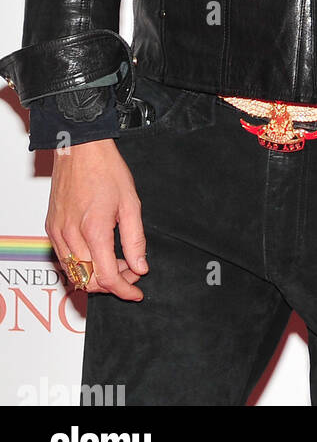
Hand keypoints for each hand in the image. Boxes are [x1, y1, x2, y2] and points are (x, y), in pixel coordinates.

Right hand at [47, 139, 147, 300]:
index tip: (137, 292)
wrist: (80, 149)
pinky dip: (83, 265)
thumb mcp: (130, 203)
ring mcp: (57, 233)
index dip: (124, 290)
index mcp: (94, 229)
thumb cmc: (107, 170)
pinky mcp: (51, 228)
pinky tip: (100, 252)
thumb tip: (141, 267)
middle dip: (113, 283)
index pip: (106, 277)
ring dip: (97, 276)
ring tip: (118, 261)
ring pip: (74, 274)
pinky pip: (65, 259)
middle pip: (89, 281)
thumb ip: (135, 239)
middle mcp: (70, 235)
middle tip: (132, 271)